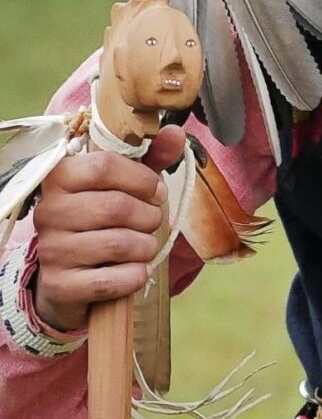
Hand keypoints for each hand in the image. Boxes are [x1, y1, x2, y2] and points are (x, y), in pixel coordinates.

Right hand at [32, 126, 184, 333]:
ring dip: (146, 246)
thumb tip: (175, 132)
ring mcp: (51, 250)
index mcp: (60, 177)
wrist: (71, 276)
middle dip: (149, 216)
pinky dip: (135, 276)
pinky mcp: (58, 285)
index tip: (157, 192)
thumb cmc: (103, 219)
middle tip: (152, 221)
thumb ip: (151, 158)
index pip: (105, 166)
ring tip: (144, 245)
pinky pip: (111, 280)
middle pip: (117, 206)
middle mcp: (48, 211)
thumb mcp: (126, 184)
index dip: (143, 179)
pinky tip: (135, 270)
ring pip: (119, 243)